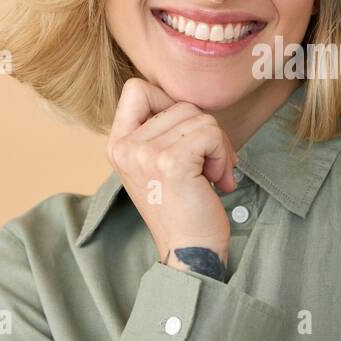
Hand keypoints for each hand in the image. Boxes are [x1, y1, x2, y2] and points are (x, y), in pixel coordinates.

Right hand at [105, 77, 235, 267]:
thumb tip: (192, 103)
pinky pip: (210, 134)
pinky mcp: (171, 162)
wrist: (189, 251)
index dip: (170, 103)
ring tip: (212, 176)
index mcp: (117, 144)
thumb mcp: (158, 164)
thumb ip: (162, 131)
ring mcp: (145, 153)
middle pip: (180, 104)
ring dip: (218, 146)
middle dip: (205, 131)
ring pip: (200, 117)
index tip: (184, 135)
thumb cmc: (182, 208)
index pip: (137, 89)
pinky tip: (217, 180)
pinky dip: (223, 155)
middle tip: (208, 164)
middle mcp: (125, 146)